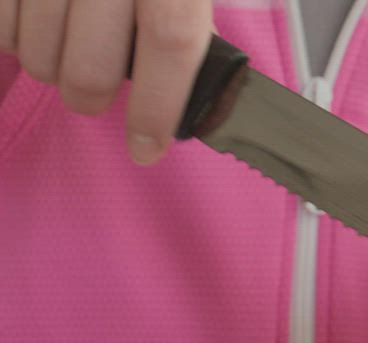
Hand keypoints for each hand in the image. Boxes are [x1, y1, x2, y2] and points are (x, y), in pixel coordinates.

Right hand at [0, 0, 213, 164]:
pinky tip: (32, 21)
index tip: (148, 148)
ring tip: (62, 49)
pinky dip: (12, 37)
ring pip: (37, 49)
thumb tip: (199, 95)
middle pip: (94, 63)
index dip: (158, 104)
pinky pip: (0, 24)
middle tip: (92, 98)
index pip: (171, 39)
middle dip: (90, 98)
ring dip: (48, 67)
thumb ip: (186, 19)